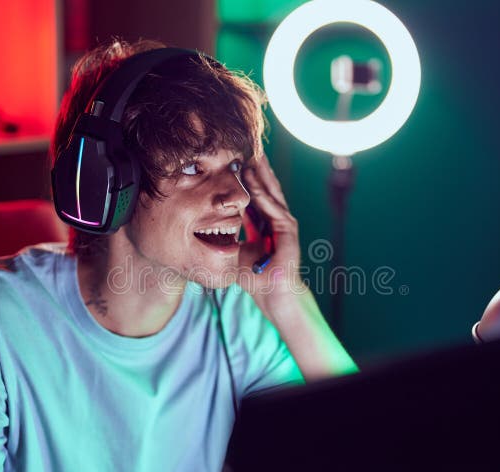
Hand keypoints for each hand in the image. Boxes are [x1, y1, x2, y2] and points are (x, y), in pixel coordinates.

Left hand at [238, 155, 305, 309]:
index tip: (235, 163)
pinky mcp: (288, 231)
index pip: (255, 196)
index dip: (246, 180)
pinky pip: (274, 209)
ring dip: (262, 175)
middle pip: (265, 189)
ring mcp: (284, 224)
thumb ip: (231, 236)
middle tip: (247, 149)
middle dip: (257, 170)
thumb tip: (211, 229)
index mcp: (264, 224)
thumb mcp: (238, 251)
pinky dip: (264, 196)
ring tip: (254, 156)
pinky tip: (255, 183)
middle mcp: (276, 220)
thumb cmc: (256, 277)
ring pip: (272, 193)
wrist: (272, 294)